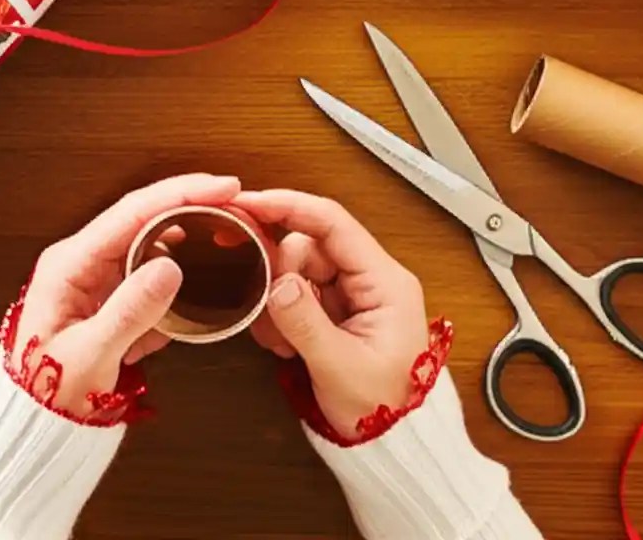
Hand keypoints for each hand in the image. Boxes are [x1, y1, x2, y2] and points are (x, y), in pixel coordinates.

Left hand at [12, 174, 241, 415]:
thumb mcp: (90, 355)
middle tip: (235, 202)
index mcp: (69, 264)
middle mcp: (81, 260)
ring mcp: (94, 276)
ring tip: (223, 233)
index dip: (180, 194)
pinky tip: (193, 282)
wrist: (36, 423)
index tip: (223, 187)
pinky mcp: (107, 295)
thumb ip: (129, 312)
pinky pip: (147, 271)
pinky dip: (174, 272)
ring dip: (186, 237)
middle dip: (189, 204)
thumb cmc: (49, 392)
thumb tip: (170, 267)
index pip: (132, 213)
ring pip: (149, 241)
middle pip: (143, 216)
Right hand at [235, 190, 428, 437]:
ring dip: (278, 302)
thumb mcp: (341, 367)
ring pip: (296, 270)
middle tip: (269, 311)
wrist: (393, 439)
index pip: (333, 224)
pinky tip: (285, 345)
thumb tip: (277, 284)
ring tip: (282, 341)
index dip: (289, 207)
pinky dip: (280, 316)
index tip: (249, 203)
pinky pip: (295, 294)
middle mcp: (370, 279)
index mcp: (385, 282)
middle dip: (279, 275)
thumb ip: (306, 323)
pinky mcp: (334, 310)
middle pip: (307, 246)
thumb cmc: (385, 406)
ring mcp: (351, 294)